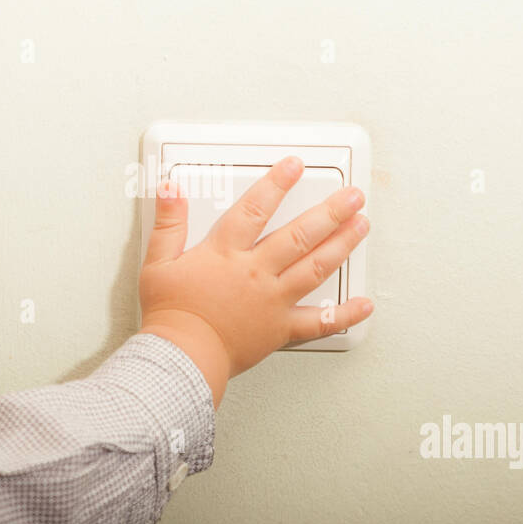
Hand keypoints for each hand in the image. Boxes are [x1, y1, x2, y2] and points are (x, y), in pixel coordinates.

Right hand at [139, 156, 372, 405]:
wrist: (180, 358)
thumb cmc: (169, 314)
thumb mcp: (157, 262)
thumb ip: (168, 223)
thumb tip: (170, 188)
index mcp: (226, 254)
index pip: (255, 209)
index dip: (276, 184)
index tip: (295, 165)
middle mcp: (256, 273)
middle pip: (299, 236)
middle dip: (329, 212)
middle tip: (352, 195)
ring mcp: (273, 301)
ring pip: (315, 268)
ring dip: (342, 245)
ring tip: (361, 226)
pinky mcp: (280, 329)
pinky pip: (318, 322)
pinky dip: (344, 314)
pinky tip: (365, 304)